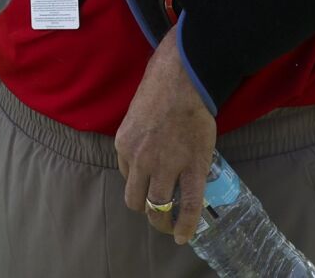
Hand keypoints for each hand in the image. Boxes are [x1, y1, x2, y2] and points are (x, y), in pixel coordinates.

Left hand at [115, 26, 216, 244]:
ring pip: (157, 206)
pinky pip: (188, 205)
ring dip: (161, 221)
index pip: (125, 175)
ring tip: (168, 228)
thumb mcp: (136, 115)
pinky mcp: (191, 169)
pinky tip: (183, 236)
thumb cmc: (161, 89)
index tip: (149, 182)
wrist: (181, 79)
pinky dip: (185, 225)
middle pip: (135, 199)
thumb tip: (149, 147)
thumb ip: (138, 137)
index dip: (138, 181)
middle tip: (155, 214)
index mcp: (123, 145)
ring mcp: (165, 167)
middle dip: (145, 209)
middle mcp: (139, 160)